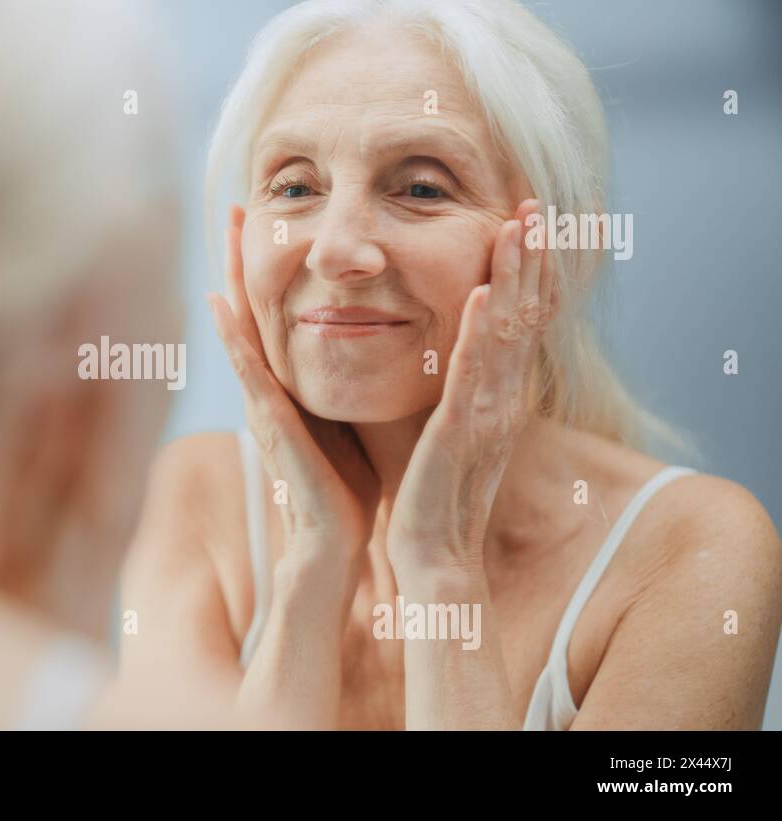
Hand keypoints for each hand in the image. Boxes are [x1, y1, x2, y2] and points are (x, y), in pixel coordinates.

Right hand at [208, 206, 379, 571]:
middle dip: (241, 255)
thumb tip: (372, 340)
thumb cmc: (342, 484)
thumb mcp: (346, 414)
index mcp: (289, 380)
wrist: (332, 540)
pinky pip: (248, 371)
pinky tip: (221, 302)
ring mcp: (262, 402)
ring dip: (231, 276)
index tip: (271, 215)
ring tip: (227, 231)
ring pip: (241, 327)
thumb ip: (347, 379)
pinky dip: (232, 336)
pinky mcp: (269, 425)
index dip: (270, 265)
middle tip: (236, 202)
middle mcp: (268, 385)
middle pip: (250, 307)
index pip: (276, 310)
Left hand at [387, 199, 554, 580]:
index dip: (529, 272)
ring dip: (513, 276)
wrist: (435, 556)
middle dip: (531, 258)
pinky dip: (478, 331)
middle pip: (526, 315)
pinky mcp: (460, 433)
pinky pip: (472, 374)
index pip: (521, 322)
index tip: (529, 224)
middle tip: (535, 205)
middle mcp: (502, 399)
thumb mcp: (451, 432)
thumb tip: (444, 354)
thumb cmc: (434, 497)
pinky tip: (479, 292)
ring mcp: (487, 414)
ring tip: (516, 226)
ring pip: (506, 333)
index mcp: (498, 397)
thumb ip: (454, 391)